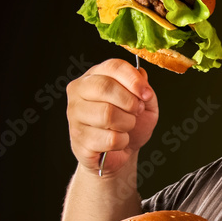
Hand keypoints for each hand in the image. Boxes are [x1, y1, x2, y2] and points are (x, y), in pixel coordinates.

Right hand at [66, 58, 158, 174]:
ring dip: (127, 123)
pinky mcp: (79, 140)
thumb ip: (144, 88)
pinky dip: (122, 142)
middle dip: (130, 102)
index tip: (146, 94)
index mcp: (94, 76)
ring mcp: (75, 116)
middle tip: (136, 112)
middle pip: (105, 88)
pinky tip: (118, 141)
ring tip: (126, 127)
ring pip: (107, 114)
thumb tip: (142, 76)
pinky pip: (109, 138)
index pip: (112, 67)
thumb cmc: (128, 124)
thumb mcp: (144, 103)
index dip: (133, 79)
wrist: (121, 153)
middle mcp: (79, 92)